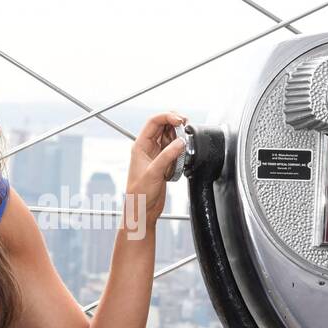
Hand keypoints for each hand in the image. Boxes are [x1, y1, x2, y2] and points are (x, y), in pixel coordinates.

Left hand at [124, 111, 187, 234]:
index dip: (167, 116)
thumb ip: (167, 156)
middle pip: (163, 126)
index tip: (180, 119)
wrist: (143, 210)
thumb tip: (180, 142)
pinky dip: (181, 149)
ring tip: (185, 142)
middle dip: (175, 123)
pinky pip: (174, 149)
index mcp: (140, 146)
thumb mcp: (153, 173)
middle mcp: (148, 148)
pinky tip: (183, 154)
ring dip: (179, 137)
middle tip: (187, 125)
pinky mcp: (164, 163)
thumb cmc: (140, 194)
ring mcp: (157, 155)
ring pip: (170, 137)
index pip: (153, 122)